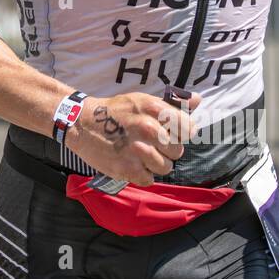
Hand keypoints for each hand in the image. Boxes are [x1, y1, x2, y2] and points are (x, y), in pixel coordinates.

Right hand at [66, 91, 198, 185]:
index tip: (171, 134)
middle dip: (167, 150)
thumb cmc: (115, 111)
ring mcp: (137, 149)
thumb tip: (198, 100)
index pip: (188, 129)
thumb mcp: (142, 100)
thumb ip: (171, 104)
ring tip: (140, 155)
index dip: (181, 134)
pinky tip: (132, 163)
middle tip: (150, 145)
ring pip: (166, 167)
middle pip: (177, 151)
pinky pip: (149, 179)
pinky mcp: (127, 168)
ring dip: (155, 164)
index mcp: (154, 109)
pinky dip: (141, 174)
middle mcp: (148, 128)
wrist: (81, 122)